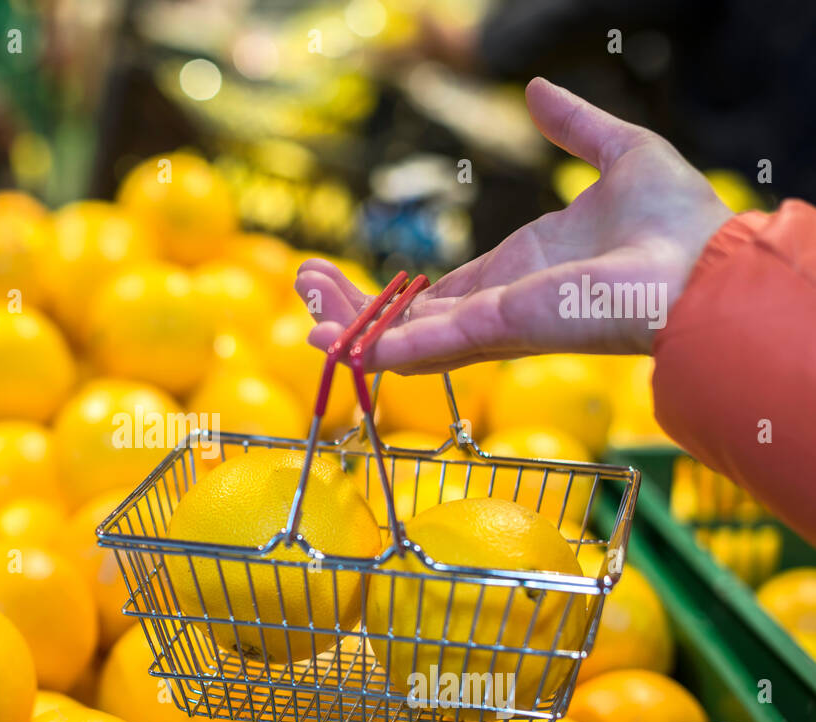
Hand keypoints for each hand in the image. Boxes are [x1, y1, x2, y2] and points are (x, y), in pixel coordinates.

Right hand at [295, 77, 733, 373]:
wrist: (702, 265)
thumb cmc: (676, 221)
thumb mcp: (618, 154)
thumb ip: (574, 127)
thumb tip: (539, 92)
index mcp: (519, 274)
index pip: (437, 295)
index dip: (391, 294)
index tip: (346, 281)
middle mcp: (497, 307)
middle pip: (405, 319)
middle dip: (353, 309)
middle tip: (306, 291)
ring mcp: (490, 326)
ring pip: (401, 336)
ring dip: (348, 327)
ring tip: (301, 313)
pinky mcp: (491, 332)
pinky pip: (418, 347)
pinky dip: (371, 347)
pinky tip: (329, 341)